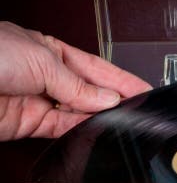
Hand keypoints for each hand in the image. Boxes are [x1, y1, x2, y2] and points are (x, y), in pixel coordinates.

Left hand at [0, 21, 150, 140]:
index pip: (94, 66)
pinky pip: (59, 129)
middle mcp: (42, 75)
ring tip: (120, 121)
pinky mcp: (24, 125)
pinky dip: (78, 132)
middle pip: (87, 91)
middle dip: (112, 100)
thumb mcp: (42, 60)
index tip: (145, 89)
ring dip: (97, 118)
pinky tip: (93, 131)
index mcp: (48, 50)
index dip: (121, 79)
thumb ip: (77, 85)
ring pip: (76, 112)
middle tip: (138, 110)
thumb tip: (107, 99)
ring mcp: (34, 100)